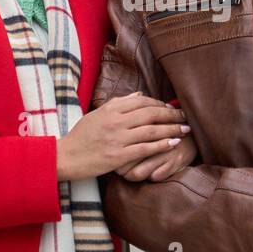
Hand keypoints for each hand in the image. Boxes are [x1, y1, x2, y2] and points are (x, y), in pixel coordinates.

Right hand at [55, 92, 188, 181]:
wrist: (66, 157)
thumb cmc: (81, 136)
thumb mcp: (97, 114)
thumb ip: (118, 104)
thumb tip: (139, 94)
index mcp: (111, 109)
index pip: (142, 101)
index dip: (160, 103)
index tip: (171, 107)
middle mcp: (116, 121)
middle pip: (151, 113)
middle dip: (171, 114)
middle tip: (185, 116)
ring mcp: (118, 138)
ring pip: (152, 130)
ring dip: (172, 129)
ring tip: (185, 129)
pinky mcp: (119, 155)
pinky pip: (146, 148)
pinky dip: (162, 145)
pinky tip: (174, 143)